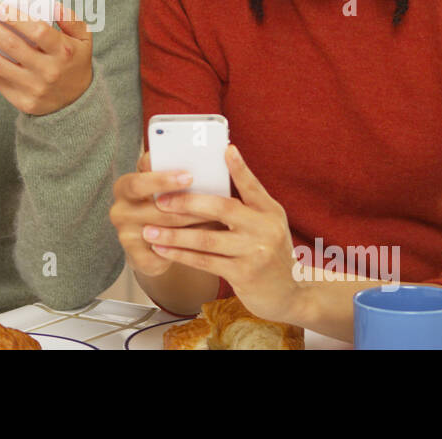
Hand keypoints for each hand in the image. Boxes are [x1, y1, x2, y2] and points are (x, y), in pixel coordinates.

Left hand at [0, 0, 92, 115]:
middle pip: (10, 44)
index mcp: (64, 51)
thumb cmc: (75, 62)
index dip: (14, 16)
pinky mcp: (24, 102)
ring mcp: (35, 89)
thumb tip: (51, 4)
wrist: (77, 101)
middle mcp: (49, 71)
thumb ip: (70, 18)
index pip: (37, 30)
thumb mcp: (83, 38)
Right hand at [108, 151, 212, 277]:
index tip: (189, 176)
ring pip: (164, 230)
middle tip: (209, 199)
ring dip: (192, 222)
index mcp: (124, 187)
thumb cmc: (166, 203)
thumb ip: (173, 173)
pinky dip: (188, 246)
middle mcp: (120, 211)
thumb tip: (202, 166)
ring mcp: (126, 237)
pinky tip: (206, 239)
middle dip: (183, 202)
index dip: (163, 180)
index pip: (139, 181)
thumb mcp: (164, 185)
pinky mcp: (138, 258)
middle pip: (153, 209)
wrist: (157, 242)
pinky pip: (166, 252)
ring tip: (217, 216)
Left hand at [139, 144, 303, 322]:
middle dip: (187, 202)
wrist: (291, 292)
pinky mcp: (244, 275)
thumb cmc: (270, 252)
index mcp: (270, 211)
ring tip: (150, 231)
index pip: (252, 186)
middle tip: (160, 200)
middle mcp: (265, 229)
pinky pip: (205, 262)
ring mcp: (255, 253)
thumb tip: (219, 180)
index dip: (239, 168)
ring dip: (174, 235)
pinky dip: (181, 255)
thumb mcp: (268, 224)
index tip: (225, 150)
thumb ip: (248, 206)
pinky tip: (163, 250)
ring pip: (207, 239)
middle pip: (222, 208)